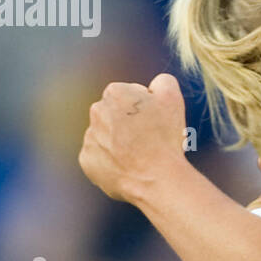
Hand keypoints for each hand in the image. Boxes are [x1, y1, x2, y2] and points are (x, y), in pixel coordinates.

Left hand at [79, 73, 187, 202]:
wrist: (157, 178)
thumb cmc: (165, 138)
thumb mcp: (173, 98)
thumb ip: (163, 81)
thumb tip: (155, 84)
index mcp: (115, 93)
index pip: (130, 95)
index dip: (146, 108)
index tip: (156, 121)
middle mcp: (96, 112)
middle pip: (116, 114)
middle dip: (130, 123)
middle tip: (150, 139)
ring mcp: (89, 137)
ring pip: (107, 136)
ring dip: (120, 142)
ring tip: (140, 156)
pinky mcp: (87, 160)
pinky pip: (100, 157)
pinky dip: (112, 161)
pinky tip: (129, 167)